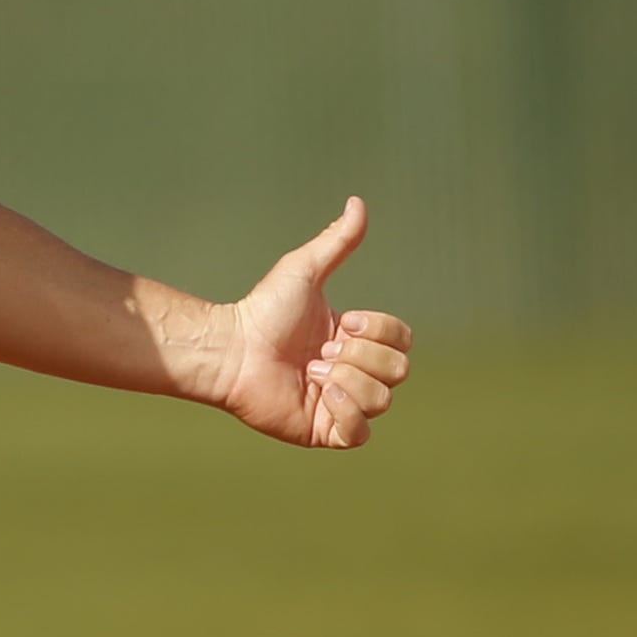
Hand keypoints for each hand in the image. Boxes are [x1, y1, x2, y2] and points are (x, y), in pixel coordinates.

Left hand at [211, 197, 413, 448]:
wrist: (233, 349)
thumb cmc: (263, 310)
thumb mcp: (305, 270)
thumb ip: (337, 241)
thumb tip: (357, 203)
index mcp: (356, 341)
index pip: (402, 340)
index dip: (378, 331)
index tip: (344, 323)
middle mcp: (355, 373)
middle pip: (399, 370)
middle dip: (361, 356)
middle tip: (320, 351)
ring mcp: (343, 405)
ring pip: (383, 399)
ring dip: (347, 379)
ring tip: (311, 371)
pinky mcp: (327, 432)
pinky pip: (361, 434)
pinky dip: (347, 411)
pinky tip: (321, 394)